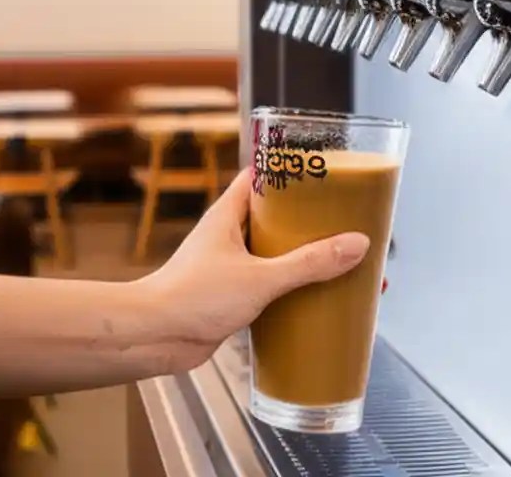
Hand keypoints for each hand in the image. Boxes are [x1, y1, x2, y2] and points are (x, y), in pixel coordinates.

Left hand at [139, 169, 369, 373]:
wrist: (153, 337)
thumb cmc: (194, 297)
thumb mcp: (261, 277)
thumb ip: (309, 263)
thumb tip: (357, 244)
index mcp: (229, 214)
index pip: (263, 177)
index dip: (294, 173)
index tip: (327, 175)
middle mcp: (229, 235)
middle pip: (277, 217)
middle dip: (310, 221)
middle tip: (346, 221)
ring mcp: (230, 265)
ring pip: (275, 253)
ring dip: (304, 257)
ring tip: (340, 260)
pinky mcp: (232, 295)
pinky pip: (270, 284)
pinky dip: (292, 287)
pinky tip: (316, 297)